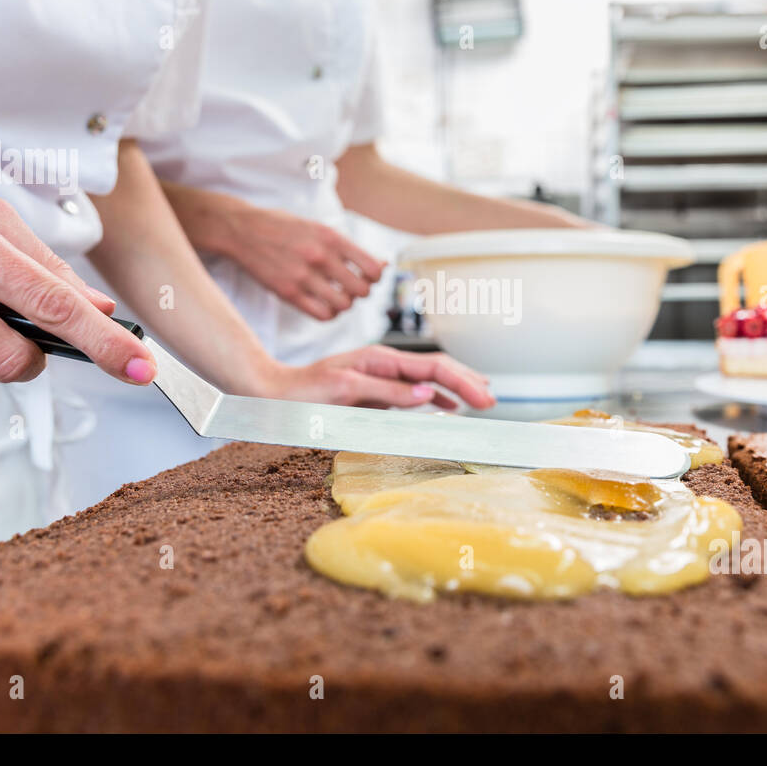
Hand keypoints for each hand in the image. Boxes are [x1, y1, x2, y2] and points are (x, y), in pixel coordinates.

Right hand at [164, 183, 385, 320]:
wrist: (241, 229)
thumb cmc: (283, 227)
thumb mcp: (319, 228)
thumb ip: (349, 248)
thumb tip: (383, 265)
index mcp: (331, 237)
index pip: (372, 268)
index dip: (375, 277)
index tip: (367, 276)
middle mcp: (319, 257)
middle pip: (361, 290)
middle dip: (361, 292)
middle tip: (352, 288)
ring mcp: (302, 276)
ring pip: (343, 305)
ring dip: (345, 304)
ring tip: (337, 296)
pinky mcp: (287, 292)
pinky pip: (321, 315)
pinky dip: (329, 314)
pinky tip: (324, 305)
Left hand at [257, 345, 494, 409]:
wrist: (274, 395)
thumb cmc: (304, 394)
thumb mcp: (345, 391)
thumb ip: (387, 392)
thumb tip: (427, 395)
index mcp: (380, 359)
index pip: (432, 368)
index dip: (462, 381)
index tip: (484, 398)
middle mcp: (384, 364)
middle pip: (436, 368)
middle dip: (467, 381)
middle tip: (492, 400)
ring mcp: (381, 377)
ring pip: (428, 378)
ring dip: (456, 387)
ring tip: (481, 398)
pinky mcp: (376, 392)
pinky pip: (414, 392)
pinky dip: (436, 397)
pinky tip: (449, 406)